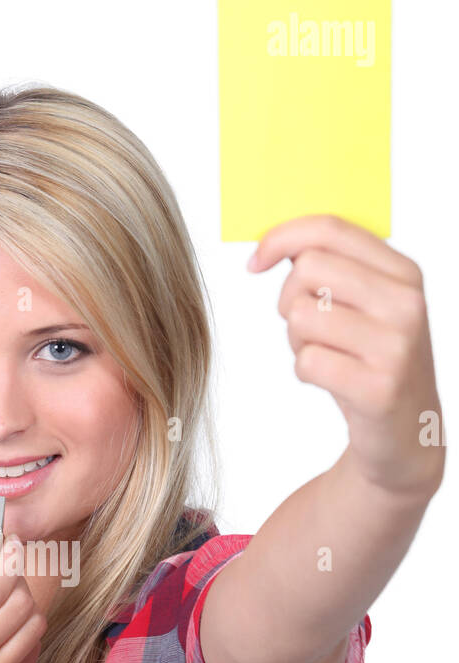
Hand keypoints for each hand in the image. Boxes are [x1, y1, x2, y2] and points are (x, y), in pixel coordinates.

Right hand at [0, 535, 46, 662]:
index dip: (9, 560)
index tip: (12, 546)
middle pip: (20, 605)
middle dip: (16, 582)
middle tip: (2, 579)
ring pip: (34, 627)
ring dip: (24, 608)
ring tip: (3, 607)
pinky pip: (33, 653)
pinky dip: (24, 636)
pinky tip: (3, 635)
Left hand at [248, 213, 445, 497]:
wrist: (406, 432)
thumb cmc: (373, 360)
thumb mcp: (366, 306)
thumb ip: (332, 268)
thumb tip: (277, 241)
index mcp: (404, 273)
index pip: (331, 230)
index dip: (281, 238)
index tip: (255, 261)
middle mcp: (406, 303)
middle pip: (308, 270)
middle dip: (289, 298)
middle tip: (303, 325)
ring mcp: (396, 347)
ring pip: (301, 316)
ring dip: (297, 340)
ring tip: (324, 355)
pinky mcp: (378, 388)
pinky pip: (307, 362)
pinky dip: (305, 371)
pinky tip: (330, 380)